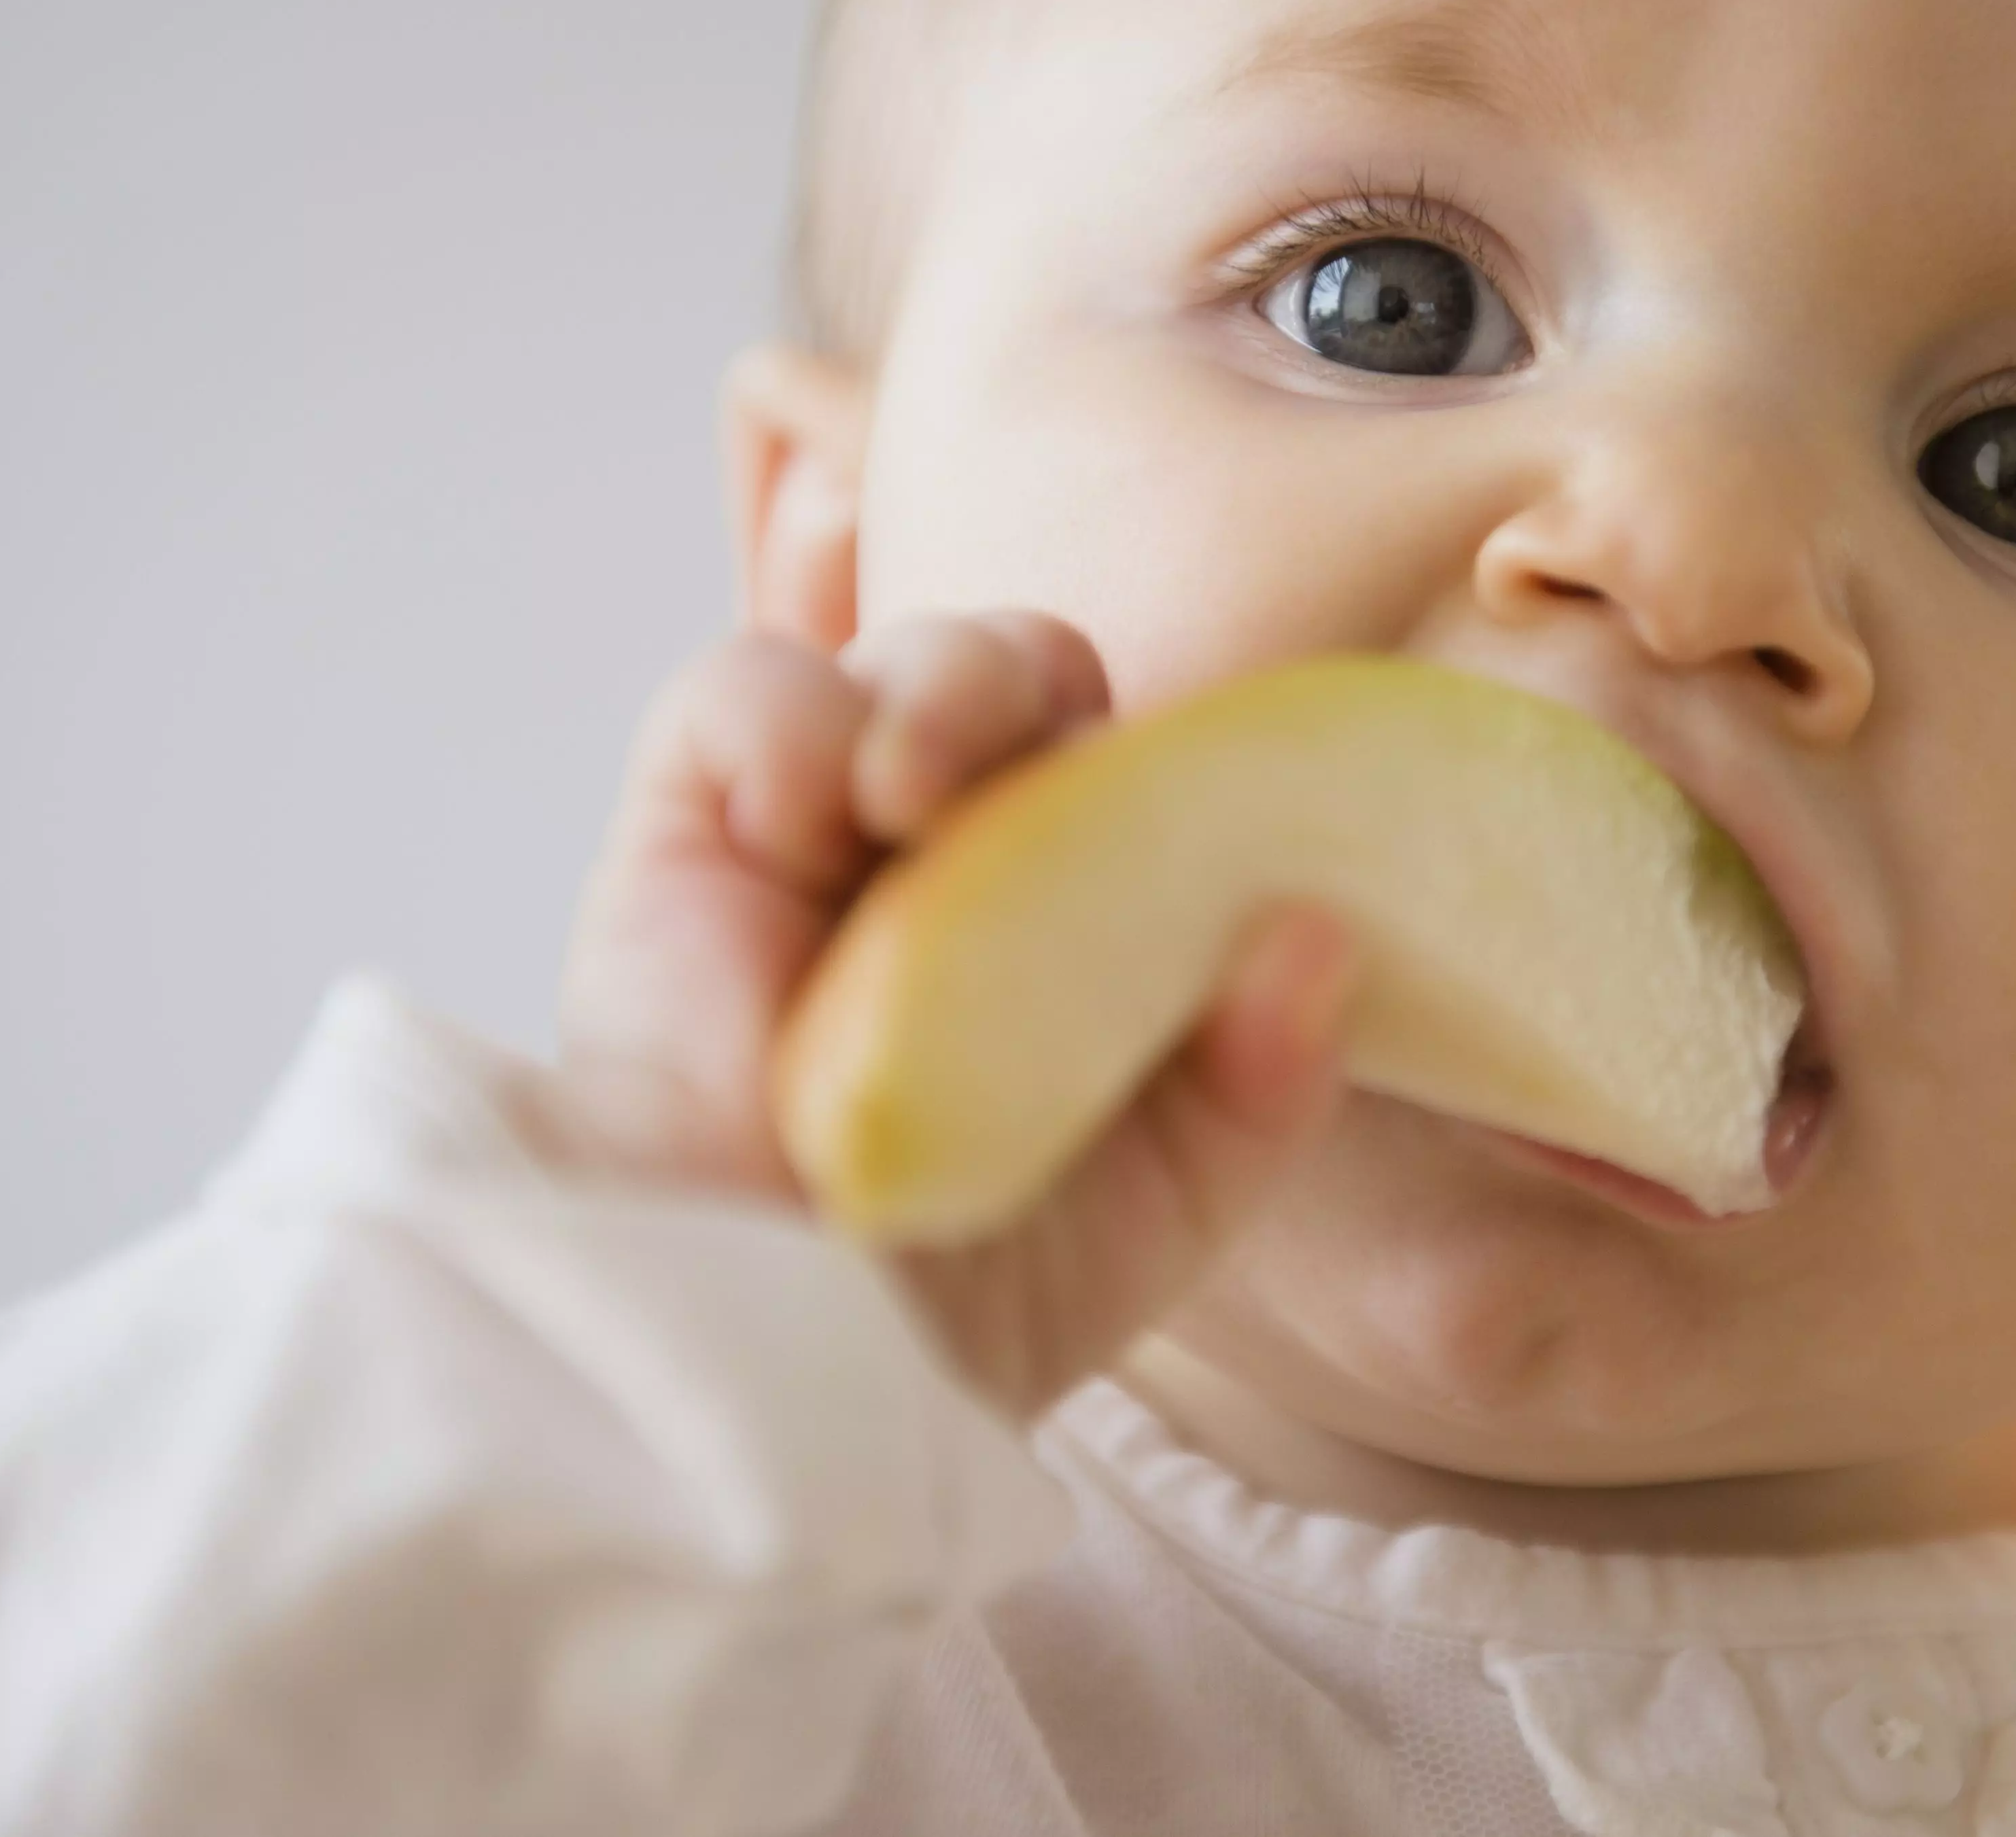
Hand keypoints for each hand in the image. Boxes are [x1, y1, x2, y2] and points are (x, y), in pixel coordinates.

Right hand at [555, 613, 1355, 1419]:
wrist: (790, 1356)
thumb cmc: (971, 1297)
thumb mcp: (1172, 1197)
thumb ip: (1268, 1075)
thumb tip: (1322, 933)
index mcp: (1057, 916)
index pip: (1130, 763)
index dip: (1168, 762)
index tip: (1197, 819)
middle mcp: (942, 860)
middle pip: (1027, 679)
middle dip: (1048, 694)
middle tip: (1057, 784)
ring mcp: (817, 836)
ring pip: (906, 659)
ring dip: (944, 686)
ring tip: (917, 798)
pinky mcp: (693, 824)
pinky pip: (748, 685)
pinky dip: (795, 720)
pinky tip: (814, 823)